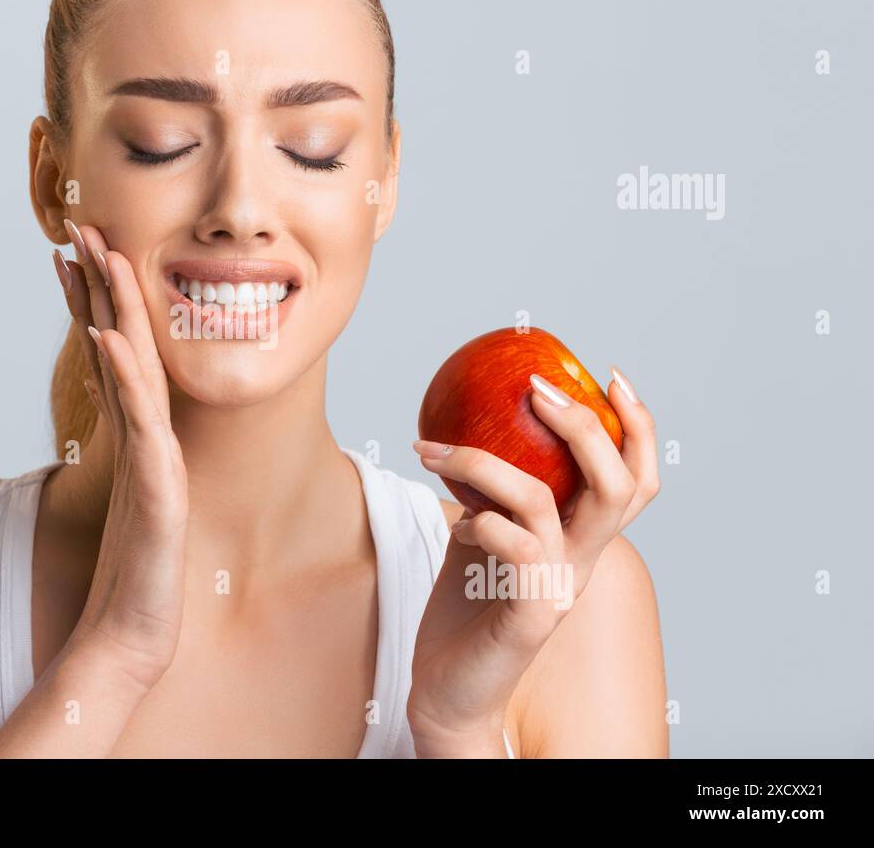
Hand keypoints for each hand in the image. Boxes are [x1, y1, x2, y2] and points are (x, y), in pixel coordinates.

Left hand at [52, 219, 188, 692]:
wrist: (130, 642)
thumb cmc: (124, 580)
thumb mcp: (115, 506)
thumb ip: (119, 462)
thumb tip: (108, 427)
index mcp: (133, 440)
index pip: (109, 356)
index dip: (92, 303)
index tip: (72, 253)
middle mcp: (147, 440)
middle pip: (124, 346)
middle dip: (105, 284)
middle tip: (86, 224)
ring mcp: (155, 462)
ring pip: (134, 371)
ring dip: (117, 310)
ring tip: (102, 257)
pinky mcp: (158, 491)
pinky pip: (137, 424)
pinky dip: (122, 377)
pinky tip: (104, 337)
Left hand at [407, 368, 659, 755]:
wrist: (447, 691)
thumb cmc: (463, 612)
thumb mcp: (480, 537)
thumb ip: (489, 492)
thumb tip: (461, 427)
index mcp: (580, 541)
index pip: (634, 480)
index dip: (636, 428)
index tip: (608, 376)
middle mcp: (582, 563)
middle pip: (619, 485)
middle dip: (584, 427)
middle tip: (537, 389)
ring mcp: (559, 589)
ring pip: (543, 503)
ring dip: (483, 462)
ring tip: (433, 449)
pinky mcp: (529, 616)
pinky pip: (510, 547)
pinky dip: (478, 520)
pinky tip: (455, 528)